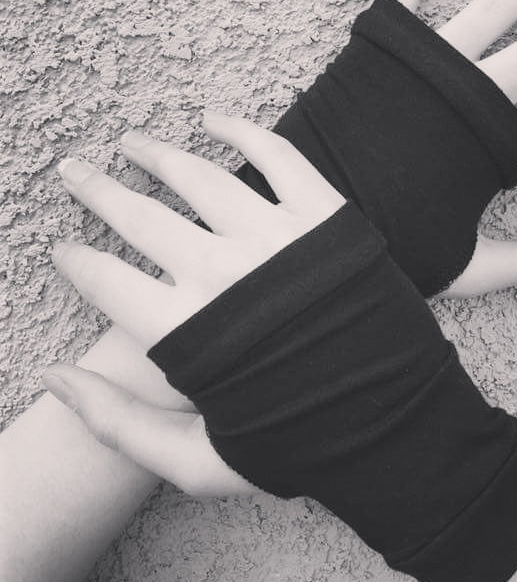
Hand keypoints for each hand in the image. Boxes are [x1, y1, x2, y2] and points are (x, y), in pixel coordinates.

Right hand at [44, 118, 343, 496]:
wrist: (399, 425)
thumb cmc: (299, 447)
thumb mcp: (199, 461)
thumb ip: (118, 424)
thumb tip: (53, 375)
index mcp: (188, 333)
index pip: (106, 280)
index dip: (76, 261)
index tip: (63, 247)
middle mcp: (225, 276)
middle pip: (141, 217)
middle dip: (98, 191)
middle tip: (73, 171)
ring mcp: (278, 240)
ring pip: (199, 177)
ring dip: (157, 154)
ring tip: (131, 143)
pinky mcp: (327, 219)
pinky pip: (277, 157)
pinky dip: (242, 131)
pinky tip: (213, 120)